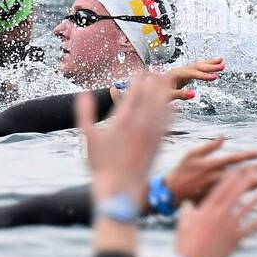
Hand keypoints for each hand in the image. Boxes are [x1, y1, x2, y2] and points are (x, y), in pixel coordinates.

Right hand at [77, 71, 173, 204]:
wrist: (120, 188)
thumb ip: (85, 113)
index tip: (140, 69)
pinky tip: (174, 106)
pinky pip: (167, 123)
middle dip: (154, 80)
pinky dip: (170, 112)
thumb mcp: (87, 138)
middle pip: (151, 96)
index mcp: (123, 120)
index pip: (134, 93)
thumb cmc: (101, 165)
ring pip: (162, 107)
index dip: (138, 79)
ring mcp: (152, 134)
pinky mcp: (158, 144)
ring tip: (168, 80)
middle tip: (158, 68)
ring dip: (165, 91)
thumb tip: (83, 93)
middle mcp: (141, 124)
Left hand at [160, 57, 223, 99]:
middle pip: (196, 66)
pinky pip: (196, 69)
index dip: (204, 76)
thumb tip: (194, 94)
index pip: (193, 73)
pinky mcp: (183, 74)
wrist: (148, 91)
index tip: (215, 77)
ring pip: (197, 65)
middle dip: (209, 66)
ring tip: (221, 61)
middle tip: (222, 66)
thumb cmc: (156, 94)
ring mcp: (181, 71)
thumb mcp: (168, 96)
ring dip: (209, 63)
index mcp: (175, 74)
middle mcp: (179, 70)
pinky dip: (205, 66)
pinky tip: (212, 65)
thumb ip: (180, 95)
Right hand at [163, 136, 256, 204]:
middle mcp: (216, 177)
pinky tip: (255, 194)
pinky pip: (235, 197)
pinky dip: (246, 195)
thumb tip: (223, 136)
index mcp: (211, 165)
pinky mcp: (217, 199)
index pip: (235, 158)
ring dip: (255, 183)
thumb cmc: (182, 170)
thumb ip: (209, 146)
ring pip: (241, 186)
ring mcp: (218, 189)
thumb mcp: (192, 154)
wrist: (172, 191)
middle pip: (242, 173)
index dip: (249, 155)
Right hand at [174, 166, 256, 256]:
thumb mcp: (183, 222)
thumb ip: (188, 209)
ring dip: (255, 200)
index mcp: (208, 209)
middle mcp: (221, 214)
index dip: (231, 178)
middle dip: (246, 182)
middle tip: (254, 172)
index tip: (237, 168)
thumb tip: (188, 203)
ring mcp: (230, 226)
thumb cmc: (185, 241)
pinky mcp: (236, 238)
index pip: (221, 189)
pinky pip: (250, 228)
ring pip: (246, 209)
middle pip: (236, 194)